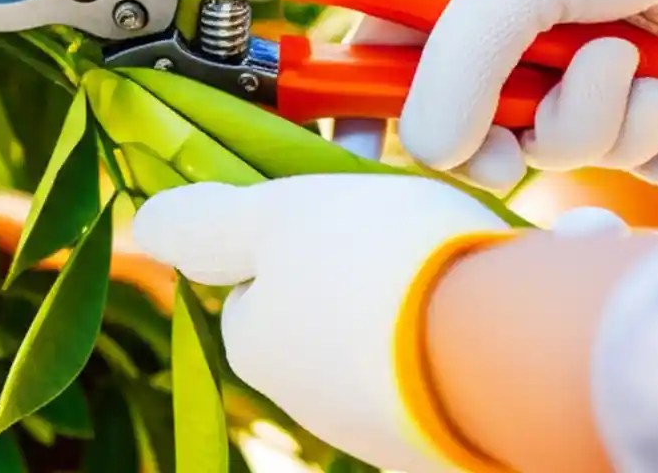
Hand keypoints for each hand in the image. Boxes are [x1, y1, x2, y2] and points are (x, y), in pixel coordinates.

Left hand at [132, 173, 509, 470]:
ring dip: (423, 301)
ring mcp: (386, 430)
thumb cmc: (374, 263)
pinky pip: (452, 373)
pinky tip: (504, 308)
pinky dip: (473, 337)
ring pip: (392, 345)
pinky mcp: (453, 442)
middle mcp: (313, 403)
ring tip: (466, 266)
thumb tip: (148, 225)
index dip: (290, 241)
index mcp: (261, 348)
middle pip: (323, 314)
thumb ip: (208, 221)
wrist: (510, 348)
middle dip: (362, 270)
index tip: (335, 219)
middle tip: (409, 234)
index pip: (253, 289)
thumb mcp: (275, 215)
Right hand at [336, 0, 657, 191]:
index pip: (372, 46)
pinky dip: (639, 132)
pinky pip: (603, 135)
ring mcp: (547, 45)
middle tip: (515, 157)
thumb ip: (457, 69)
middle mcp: (484, 10)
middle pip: (461, 114)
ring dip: (594, 120)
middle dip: (505, 137)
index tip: (360, 154)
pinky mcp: (607, 69)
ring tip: (631, 65)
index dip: (360, 101)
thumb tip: (427, 150)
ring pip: (541, 133)